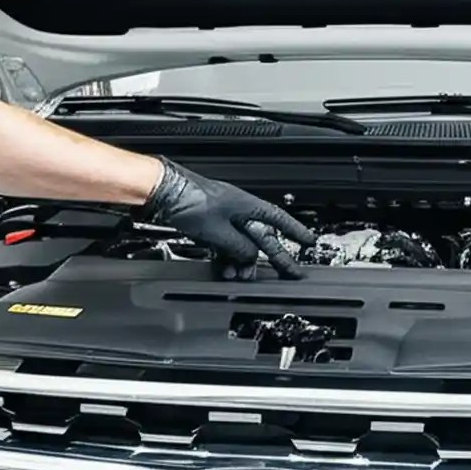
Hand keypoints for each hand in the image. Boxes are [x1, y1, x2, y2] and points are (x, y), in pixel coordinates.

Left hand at [140, 157, 315, 279]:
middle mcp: (237, 210)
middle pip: (260, 237)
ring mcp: (221, 218)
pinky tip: (223, 270)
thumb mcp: (220, 232)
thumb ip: (240, 248)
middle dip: (273, 256)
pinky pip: (224, 246)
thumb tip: (251, 258)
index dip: (296, 232)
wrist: (161, 193)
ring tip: (240, 276)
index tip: (309, 242)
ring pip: (240, 245)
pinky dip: (225, 259)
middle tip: (289, 271)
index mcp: (247, 206)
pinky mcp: (207, 225)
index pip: (279, 220)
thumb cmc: (188, 200)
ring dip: (242, 262)